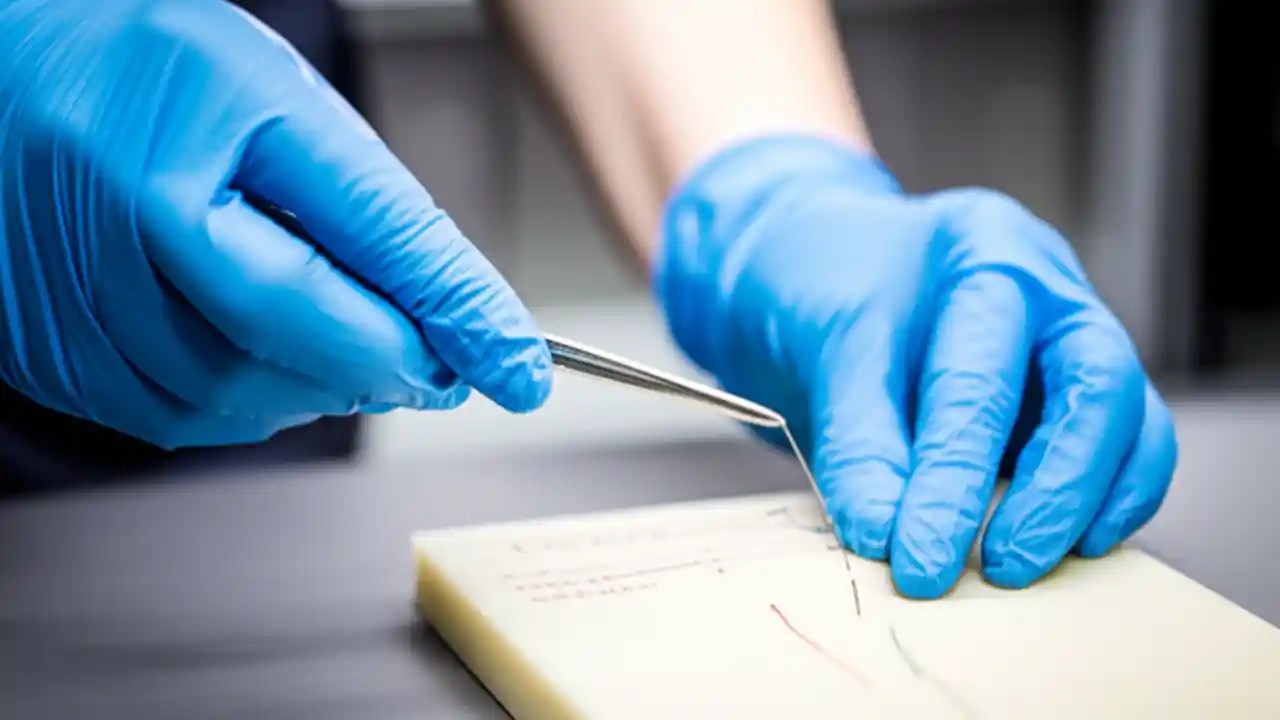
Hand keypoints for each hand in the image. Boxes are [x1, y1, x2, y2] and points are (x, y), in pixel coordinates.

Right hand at [0, 0, 549, 447]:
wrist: (10, 74)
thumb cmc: (151, 71)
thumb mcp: (281, 104)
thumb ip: (369, 212)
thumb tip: (459, 321)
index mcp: (193, 122)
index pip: (360, 240)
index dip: (452, 314)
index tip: (520, 367)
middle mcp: (119, 213)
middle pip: (298, 339)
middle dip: (392, 362)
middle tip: (442, 360)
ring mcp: (71, 297)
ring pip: (243, 397)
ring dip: (325, 385)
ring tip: (346, 339)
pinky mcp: (50, 355)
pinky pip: (181, 416)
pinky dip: (254, 397)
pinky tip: (267, 352)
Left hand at [656, 135, 1176, 597]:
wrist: (805, 276)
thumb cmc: (816, 289)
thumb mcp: (824, 348)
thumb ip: (858, 444)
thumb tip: (885, 536)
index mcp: (986, 250)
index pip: (981, 377)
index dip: (950, 479)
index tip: (916, 559)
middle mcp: (1047, 291)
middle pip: (1095, 389)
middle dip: (1052, 491)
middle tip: (999, 569)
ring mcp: (1068, 343)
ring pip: (1128, 422)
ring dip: (1085, 505)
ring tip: (1019, 566)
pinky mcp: (1070, 396)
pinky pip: (1124, 451)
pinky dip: (1104, 504)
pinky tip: (1067, 548)